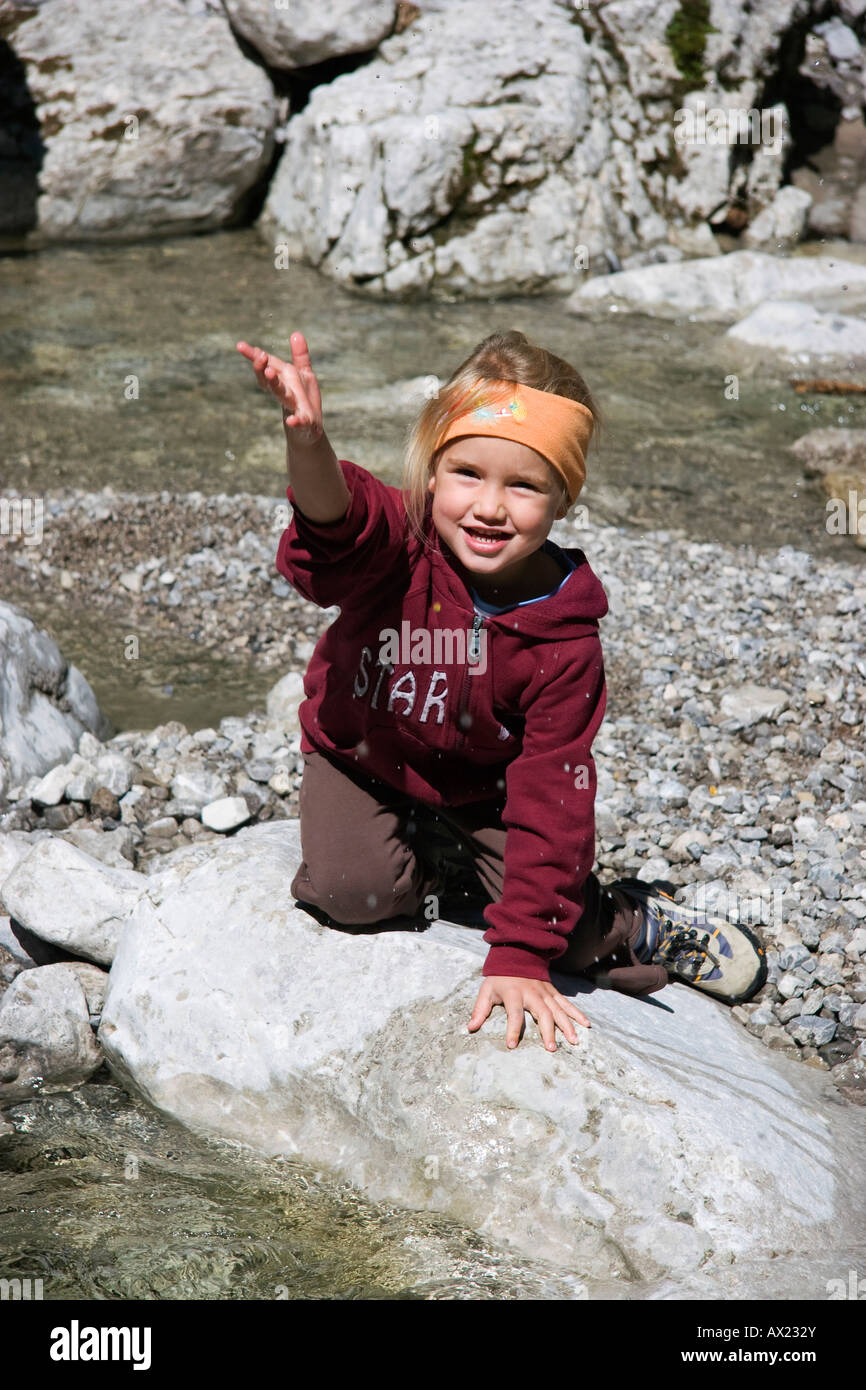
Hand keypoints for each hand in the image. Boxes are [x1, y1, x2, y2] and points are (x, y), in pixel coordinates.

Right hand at [236, 331, 323, 444]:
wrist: (308, 430)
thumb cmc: (303, 400)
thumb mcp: (304, 375)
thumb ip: (299, 356)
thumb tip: (295, 333)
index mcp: (282, 379)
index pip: (267, 366)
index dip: (255, 356)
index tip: (240, 345)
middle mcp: (283, 392)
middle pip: (270, 379)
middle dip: (263, 368)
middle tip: (260, 356)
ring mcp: (293, 407)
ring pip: (281, 394)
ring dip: (274, 384)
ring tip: (269, 372)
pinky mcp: (304, 422)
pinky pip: (299, 421)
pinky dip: (295, 421)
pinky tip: (292, 421)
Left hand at [467, 976, 590, 1051]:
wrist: (517, 954)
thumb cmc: (500, 977)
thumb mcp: (486, 990)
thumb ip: (480, 1009)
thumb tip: (470, 1028)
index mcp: (514, 993)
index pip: (514, 1013)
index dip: (513, 1029)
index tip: (512, 1045)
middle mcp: (532, 993)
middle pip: (542, 1013)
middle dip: (548, 1031)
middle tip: (551, 1048)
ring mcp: (545, 992)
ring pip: (558, 1009)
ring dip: (567, 1025)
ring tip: (574, 1041)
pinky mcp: (553, 992)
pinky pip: (566, 1003)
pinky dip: (577, 1013)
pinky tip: (586, 1024)